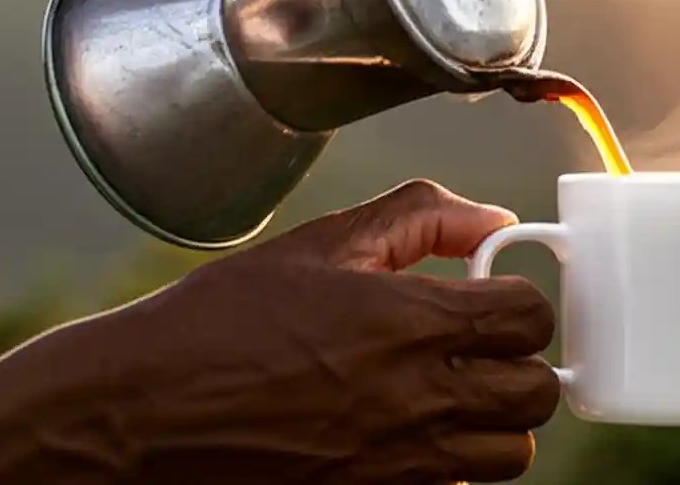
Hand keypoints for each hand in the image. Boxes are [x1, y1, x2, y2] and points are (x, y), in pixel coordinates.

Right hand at [0, 180, 558, 484]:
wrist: (142, 411)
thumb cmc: (221, 322)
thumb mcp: (320, 245)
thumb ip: (419, 218)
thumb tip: (493, 222)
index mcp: (408, 321)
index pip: (529, 316)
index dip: (520, 301)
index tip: (495, 297)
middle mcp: (415, 397)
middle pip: (537, 391)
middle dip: (521, 363)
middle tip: (483, 348)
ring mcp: (399, 460)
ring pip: (511, 452)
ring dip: (497, 420)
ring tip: (455, 394)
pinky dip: (452, 464)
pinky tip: (413, 434)